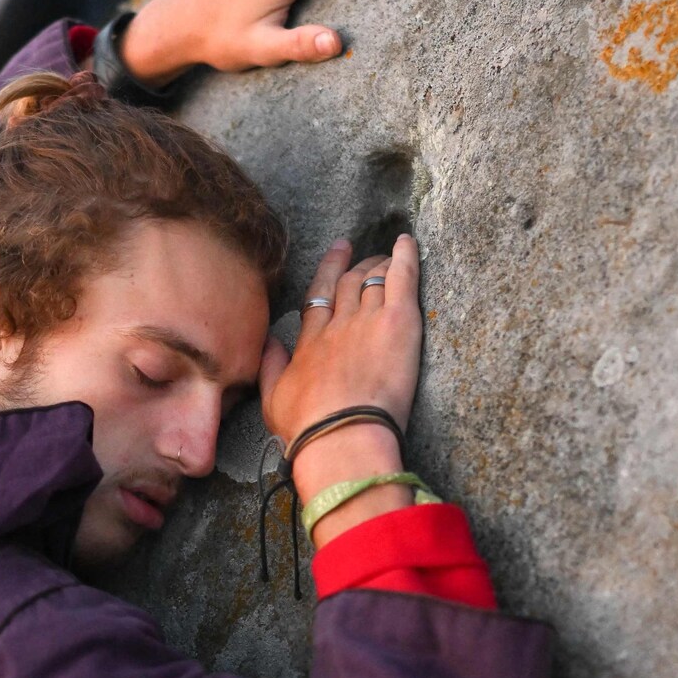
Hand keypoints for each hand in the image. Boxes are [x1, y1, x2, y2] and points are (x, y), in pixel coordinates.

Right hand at [258, 236, 424, 543]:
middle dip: (355, 266)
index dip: (329, 272)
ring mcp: (366, 320)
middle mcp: (336, 325)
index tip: (337, 254)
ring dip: (380, 264)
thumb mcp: (273, 401)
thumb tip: (269, 342)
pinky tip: (407, 242)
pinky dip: (405, 256)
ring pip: (373, 279)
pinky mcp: (396, 321)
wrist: (339, 435)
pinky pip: (401, 277)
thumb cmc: (308, 429)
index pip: (320, 297)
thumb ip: (271, 367)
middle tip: (364, 255)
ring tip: (389, 256)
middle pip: (348, 284)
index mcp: (309, 343)